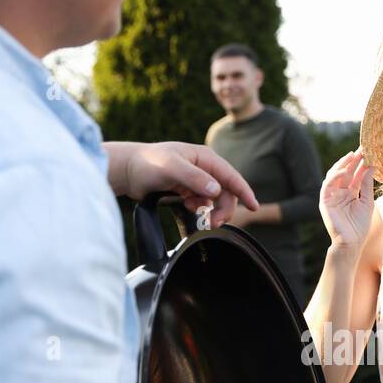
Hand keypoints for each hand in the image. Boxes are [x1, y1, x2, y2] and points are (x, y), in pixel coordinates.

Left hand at [108, 141, 257, 228]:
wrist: (128, 170)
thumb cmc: (148, 163)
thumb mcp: (171, 167)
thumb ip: (194, 178)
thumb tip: (215, 189)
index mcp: (205, 158)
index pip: (231, 176)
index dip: (244, 191)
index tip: (254, 206)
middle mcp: (204, 167)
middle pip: (225, 192)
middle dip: (223, 209)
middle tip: (212, 224)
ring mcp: (196, 179)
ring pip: (214, 199)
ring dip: (210, 211)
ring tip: (200, 218)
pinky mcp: (188, 189)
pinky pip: (202, 202)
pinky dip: (199, 209)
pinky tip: (188, 207)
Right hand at [319, 150, 374, 252]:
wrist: (351, 243)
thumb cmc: (360, 226)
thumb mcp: (367, 201)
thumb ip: (367, 184)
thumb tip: (371, 166)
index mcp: (350, 193)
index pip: (355, 174)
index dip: (361, 163)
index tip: (370, 152)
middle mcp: (340, 192)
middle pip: (346, 172)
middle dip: (353, 160)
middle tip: (362, 149)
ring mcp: (331, 196)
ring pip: (334, 175)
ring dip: (343, 164)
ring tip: (353, 155)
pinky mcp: (324, 201)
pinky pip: (327, 185)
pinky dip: (335, 177)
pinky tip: (346, 171)